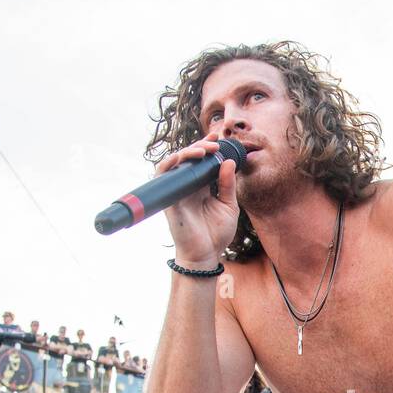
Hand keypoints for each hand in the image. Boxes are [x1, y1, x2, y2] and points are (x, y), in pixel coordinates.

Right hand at [157, 130, 239, 266]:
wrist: (206, 254)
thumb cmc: (216, 233)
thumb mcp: (229, 206)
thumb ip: (228, 184)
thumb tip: (228, 162)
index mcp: (202, 186)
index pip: (201, 161)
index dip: (207, 147)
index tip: (218, 138)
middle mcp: (188, 186)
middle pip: (188, 158)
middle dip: (200, 146)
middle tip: (214, 143)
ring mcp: (177, 191)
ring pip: (175, 162)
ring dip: (187, 152)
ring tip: (203, 150)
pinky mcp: (169, 198)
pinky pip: (163, 175)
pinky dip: (171, 163)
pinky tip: (184, 158)